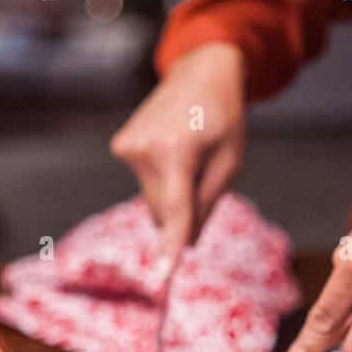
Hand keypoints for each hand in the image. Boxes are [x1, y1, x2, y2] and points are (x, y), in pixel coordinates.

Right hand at [110, 42, 246, 267]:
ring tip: (187, 155)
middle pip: (163, 212)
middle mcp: (145, 149)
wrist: (200, 71)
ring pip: (152, 201)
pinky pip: (144, 183)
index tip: (162, 279)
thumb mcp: (231, 162)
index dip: (170, 248)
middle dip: (182, 210)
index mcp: (178, 151)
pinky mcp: (121, 146)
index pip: (175, 211)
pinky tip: (172, 148)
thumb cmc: (223, 117)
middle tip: (202, 174)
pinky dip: (160, 178)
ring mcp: (128, 147)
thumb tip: (184, 242)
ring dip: (171, 193)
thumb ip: (208, 203)